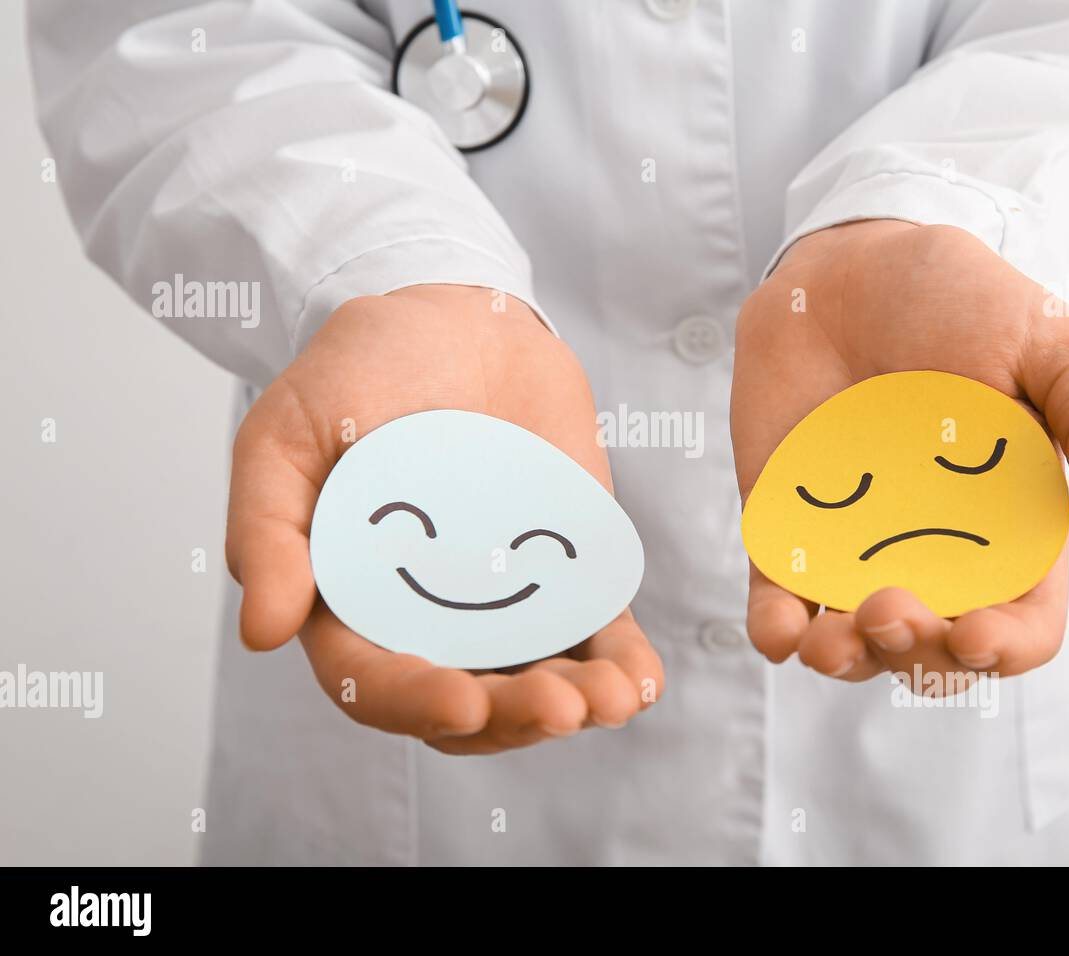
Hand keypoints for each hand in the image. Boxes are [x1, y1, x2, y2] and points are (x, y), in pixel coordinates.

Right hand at [225, 285, 662, 753]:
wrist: (459, 321)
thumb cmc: (361, 373)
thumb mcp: (287, 434)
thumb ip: (266, 529)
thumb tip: (263, 633)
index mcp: (347, 601)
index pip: (371, 680)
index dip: (413, 702)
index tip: (463, 701)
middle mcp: (424, 617)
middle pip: (463, 701)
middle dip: (511, 717)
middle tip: (560, 708)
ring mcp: (500, 601)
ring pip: (531, 681)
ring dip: (573, 704)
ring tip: (610, 700)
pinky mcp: (562, 573)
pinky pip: (591, 633)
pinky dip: (617, 665)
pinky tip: (638, 682)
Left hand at [731, 220, 1068, 686]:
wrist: (848, 271)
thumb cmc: (959, 301)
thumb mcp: (1048, 338)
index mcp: (1010, 529)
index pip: (1021, 623)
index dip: (1006, 648)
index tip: (976, 635)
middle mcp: (934, 554)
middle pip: (932, 649)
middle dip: (913, 654)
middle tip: (888, 610)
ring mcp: (855, 550)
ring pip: (853, 643)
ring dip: (844, 659)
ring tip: (828, 641)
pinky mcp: (788, 531)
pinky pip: (778, 602)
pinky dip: (777, 631)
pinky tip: (779, 630)